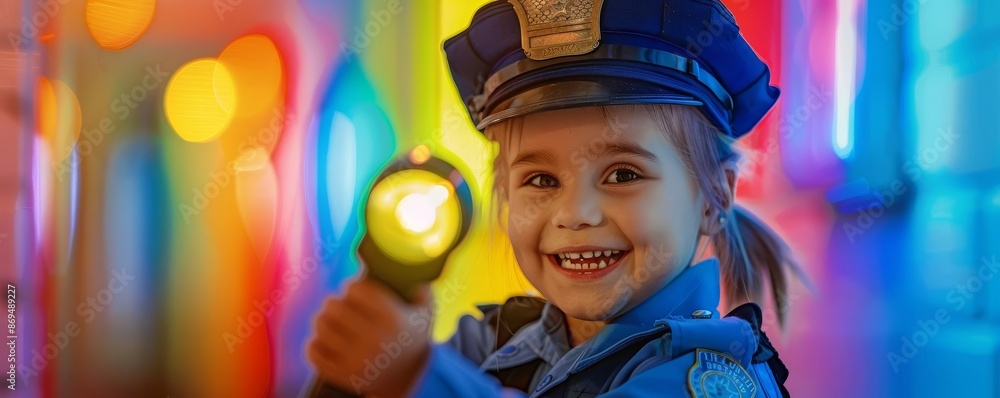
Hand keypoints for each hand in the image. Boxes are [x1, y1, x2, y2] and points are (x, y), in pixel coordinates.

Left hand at [307, 278, 432, 396]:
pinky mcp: (341, 374)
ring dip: (324, 319)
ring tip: (330, 320)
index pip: (356, 289)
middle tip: (340, 305)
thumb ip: (425, 292)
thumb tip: (416, 277)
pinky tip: (326, 340)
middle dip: (336, 302)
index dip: (354, 287)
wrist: (404, 381)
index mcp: (392, 320)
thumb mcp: (426, 316)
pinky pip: (314, 350)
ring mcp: (355, 358)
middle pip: (334, 305)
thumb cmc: (411, 341)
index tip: (357, 291)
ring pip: (321, 325)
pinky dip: (316, 343)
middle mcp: (373, 339)